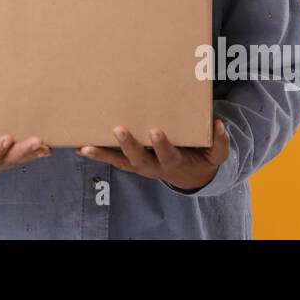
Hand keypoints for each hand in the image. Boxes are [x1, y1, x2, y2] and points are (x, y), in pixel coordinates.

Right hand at [0, 119, 51, 188]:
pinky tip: (48, 140)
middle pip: (10, 160)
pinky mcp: (3, 149)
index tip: (5, 138)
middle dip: (24, 151)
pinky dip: (34, 147)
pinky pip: (21, 150)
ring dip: (34, 150)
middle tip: (37, 140)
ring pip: (19, 156)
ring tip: (47, 141)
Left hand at [74, 119, 229, 191]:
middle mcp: (154, 166)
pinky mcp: (129, 163)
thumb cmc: (201, 157)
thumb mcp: (216, 154)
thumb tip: (220, 125)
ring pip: (119, 161)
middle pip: (139, 159)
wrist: (189, 174)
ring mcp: (139, 166)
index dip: (162, 144)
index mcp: (174, 161)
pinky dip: (96, 154)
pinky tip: (80, 147)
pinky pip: (111, 159)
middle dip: (128, 145)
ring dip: (103, 153)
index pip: (168, 153)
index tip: (157, 130)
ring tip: (85, 145)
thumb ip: (220, 143)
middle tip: (119, 129)